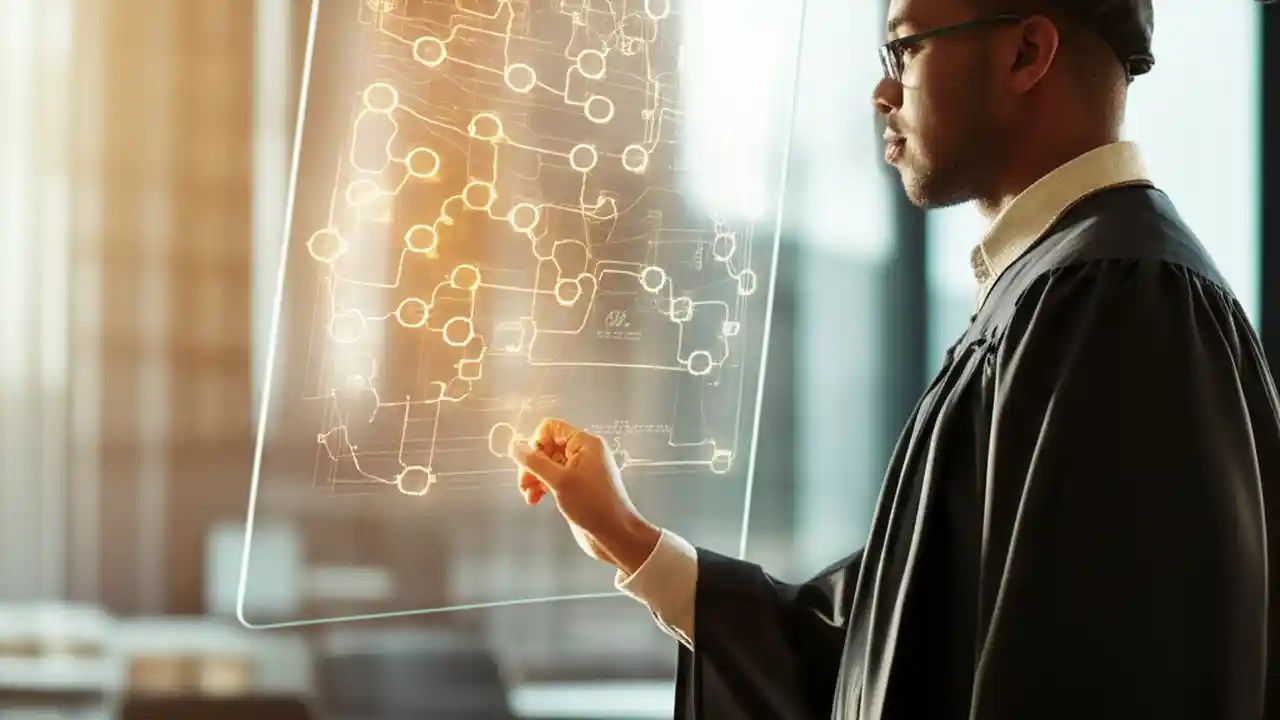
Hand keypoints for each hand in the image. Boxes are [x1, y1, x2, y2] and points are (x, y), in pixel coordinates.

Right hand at [509, 418, 660, 574]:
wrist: (615, 535)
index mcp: (585, 443)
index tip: (529, 463)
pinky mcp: (577, 487)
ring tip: (528, 496)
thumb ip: (534, 462)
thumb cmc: (592, 505)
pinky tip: (534, 500)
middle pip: (546, 447)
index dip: (535, 442)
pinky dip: (542, 487)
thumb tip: (514, 445)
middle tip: (524, 484)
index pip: (551, 428)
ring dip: (534, 478)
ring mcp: (581, 470)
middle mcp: (583, 453)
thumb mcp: (559, 481)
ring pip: (547, 465)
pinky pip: (553, 479)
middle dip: (532, 465)